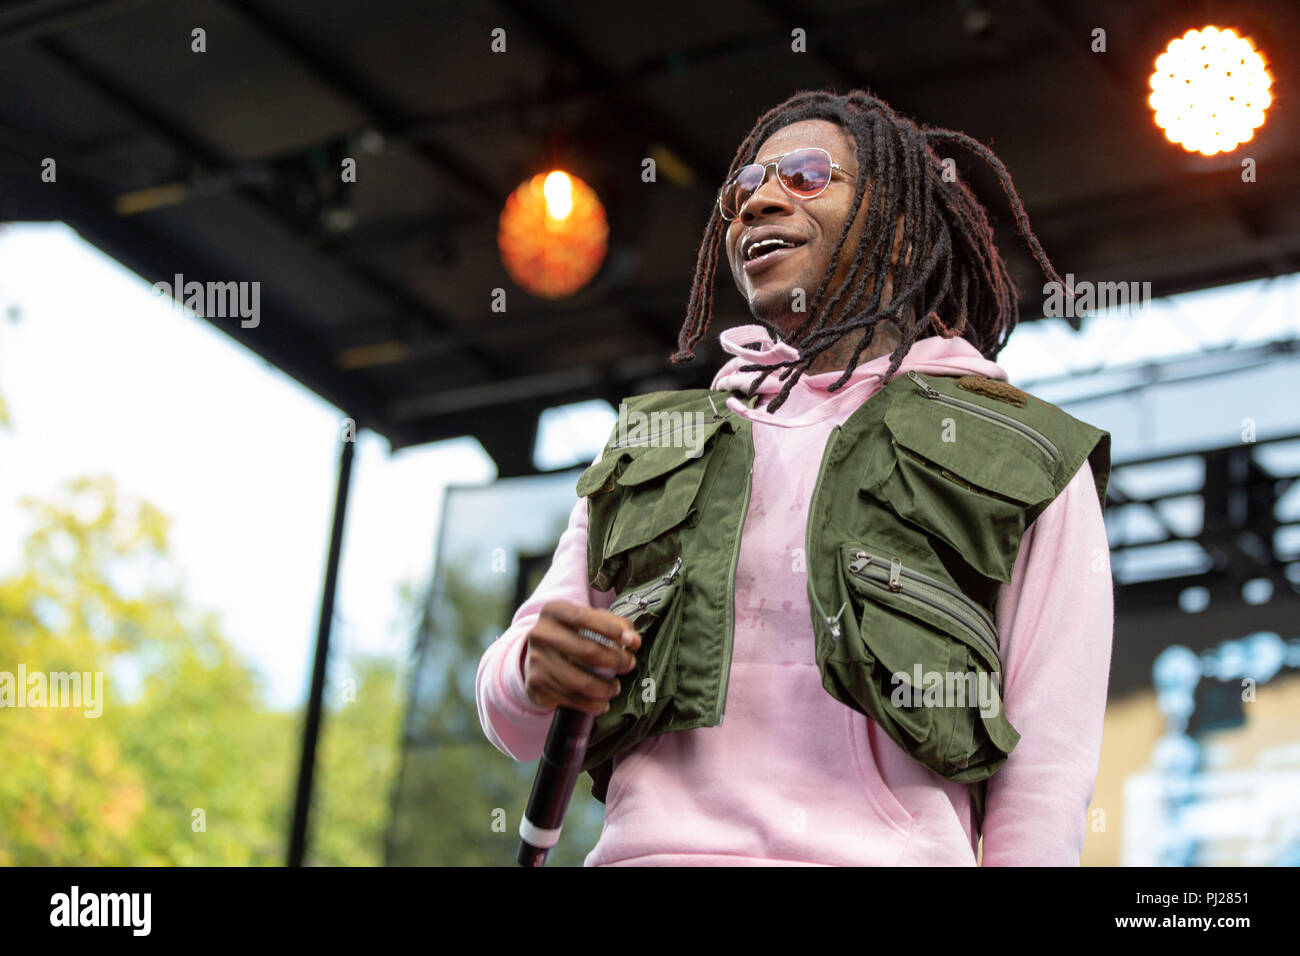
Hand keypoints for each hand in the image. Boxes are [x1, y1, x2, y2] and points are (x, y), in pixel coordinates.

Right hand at [521, 601, 641, 714]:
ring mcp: (537, 661)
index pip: (585, 617)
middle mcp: (541, 634)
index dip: (612, 630)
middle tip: (629, 665)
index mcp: (554, 612)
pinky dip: (593, 705)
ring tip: (615, 687)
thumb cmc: (570, 634)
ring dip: (606, 689)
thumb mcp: (587, 619)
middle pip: (587, 652)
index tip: (633, 642)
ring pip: (580, 682)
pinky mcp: (537, 685)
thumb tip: (633, 639)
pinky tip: (602, 702)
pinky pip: (572, 699)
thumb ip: (613, 623)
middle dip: (616, 661)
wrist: (536, 654)